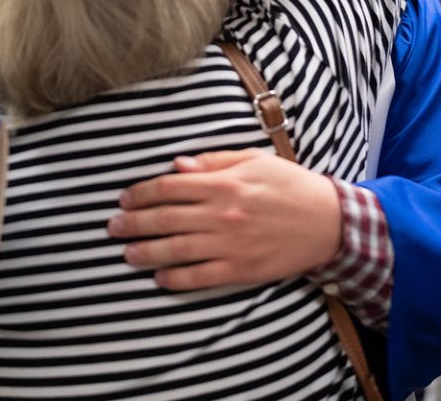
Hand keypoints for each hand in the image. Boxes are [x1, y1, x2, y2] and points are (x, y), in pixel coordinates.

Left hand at [107, 149, 341, 289]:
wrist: (329, 222)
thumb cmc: (291, 185)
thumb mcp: (255, 161)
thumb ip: (214, 162)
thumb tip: (178, 165)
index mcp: (225, 183)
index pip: (170, 187)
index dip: (141, 193)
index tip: (124, 199)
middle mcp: (223, 214)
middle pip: (166, 219)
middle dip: (134, 224)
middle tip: (112, 228)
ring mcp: (230, 245)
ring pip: (176, 251)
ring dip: (146, 253)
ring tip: (127, 253)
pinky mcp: (241, 270)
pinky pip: (200, 277)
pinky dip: (176, 279)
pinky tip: (159, 278)